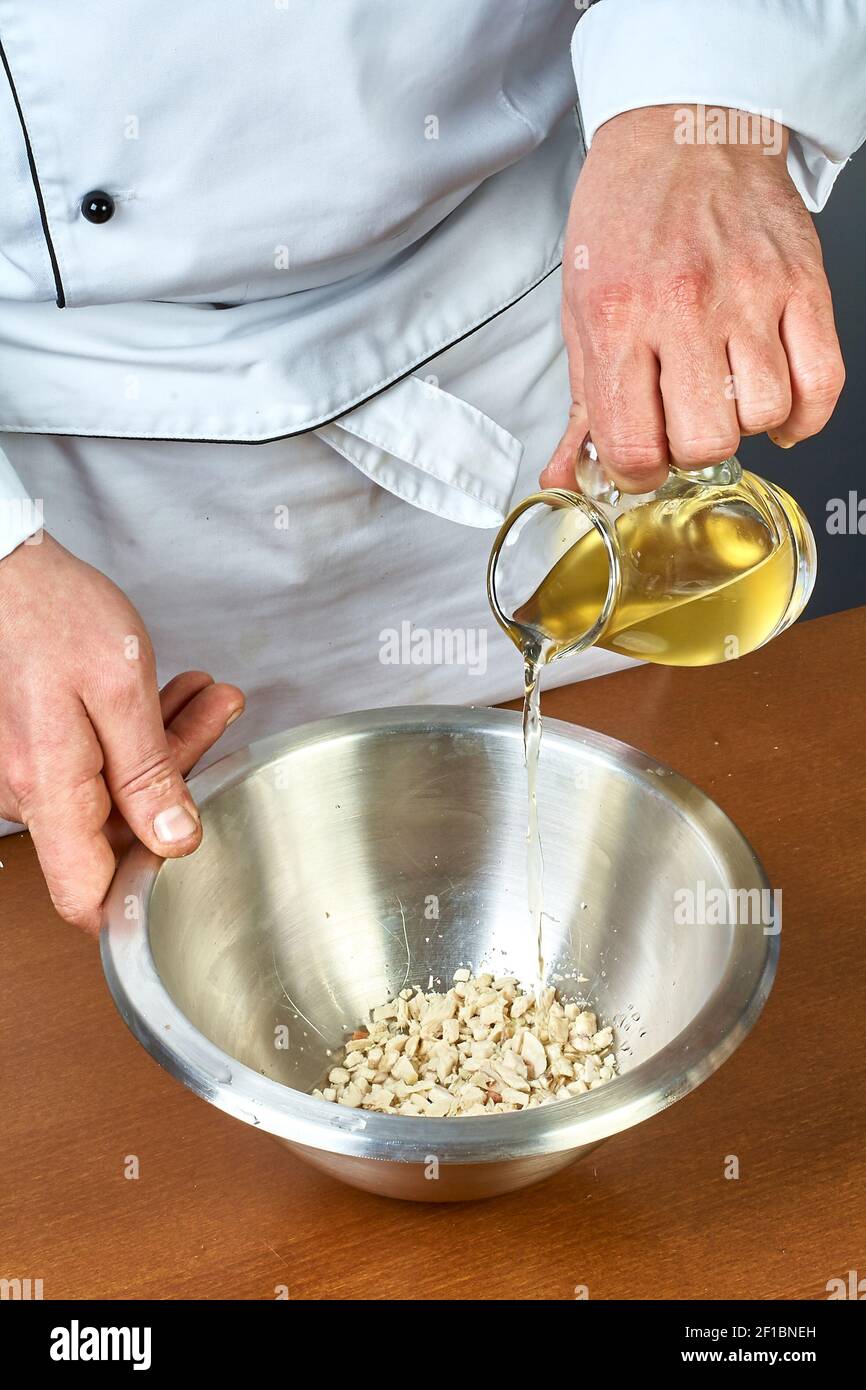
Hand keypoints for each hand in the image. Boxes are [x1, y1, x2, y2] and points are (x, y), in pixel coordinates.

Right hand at [0, 533, 243, 932]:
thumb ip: (150, 773)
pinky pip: (92, 760)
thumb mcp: (120, 688)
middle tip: (220, 721)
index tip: (187, 882)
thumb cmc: (50, 612)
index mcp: (50, 791)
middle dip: (179, 785)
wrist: (1, 566)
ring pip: (112, 788)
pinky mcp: (35, 747)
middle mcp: (30, 792)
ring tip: (208, 698)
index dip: (135, 904)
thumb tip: (176, 841)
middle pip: (115, 833)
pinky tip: (173, 697)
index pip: (84, 896)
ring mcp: (29, 771)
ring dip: (165, 748)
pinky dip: (134, 734)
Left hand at [542, 105, 845, 492]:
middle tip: (680, 423)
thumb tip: (567, 476)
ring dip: (742, 423)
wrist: (683, 128)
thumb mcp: (582, 308)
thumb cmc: (627, 215)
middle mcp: (684, 307)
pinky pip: (821, 381)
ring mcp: (749, 294)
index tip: (639, 459)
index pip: (633, 445)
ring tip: (723, 395)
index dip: (635, 473)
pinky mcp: (801, 282)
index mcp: (619, 318)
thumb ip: (582, 403)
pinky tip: (777, 408)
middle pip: (703, 441)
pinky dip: (802, 414)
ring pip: (763, 414)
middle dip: (688, 451)